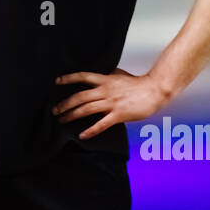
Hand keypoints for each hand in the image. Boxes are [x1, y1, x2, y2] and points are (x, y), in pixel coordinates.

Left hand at [52, 68, 171, 139]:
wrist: (155, 90)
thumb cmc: (139, 83)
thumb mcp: (120, 75)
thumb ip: (108, 75)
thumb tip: (100, 74)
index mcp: (105, 80)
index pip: (82, 77)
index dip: (68, 79)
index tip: (57, 82)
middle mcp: (105, 91)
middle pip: (79, 96)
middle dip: (65, 104)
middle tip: (55, 110)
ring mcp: (111, 103)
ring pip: (86, 109)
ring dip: (71, 115)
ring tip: (62, 120)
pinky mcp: (118, 115)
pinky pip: (101, 124)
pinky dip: (90, 130)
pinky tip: (82, 135)